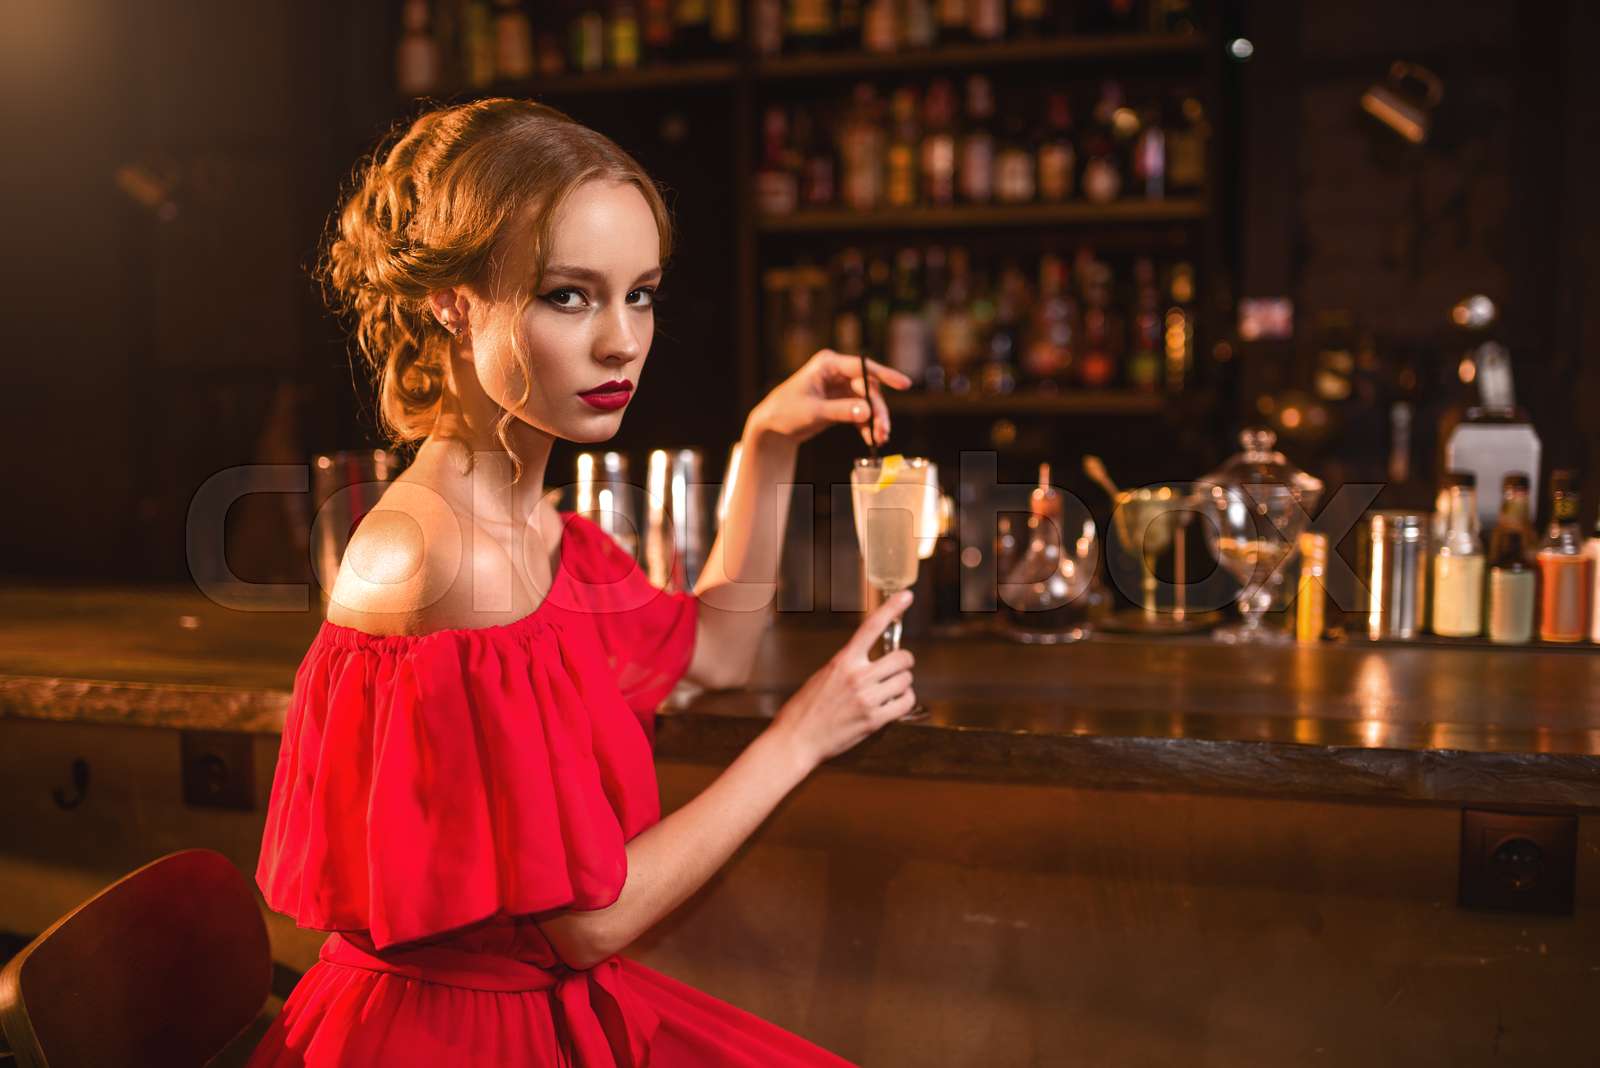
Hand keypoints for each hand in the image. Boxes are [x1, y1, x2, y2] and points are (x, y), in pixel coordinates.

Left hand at [747, 350, 912, 446]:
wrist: (773, 427)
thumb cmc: (786, 412)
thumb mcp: (814, 412)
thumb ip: (841, 411)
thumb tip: (868, 411)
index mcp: (828, 364)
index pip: (862, 367)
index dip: (885, 375)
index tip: (904, 384)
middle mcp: (837, 373)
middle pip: (868, 388)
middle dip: (877, 410)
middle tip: (884, 430)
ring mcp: (840, 388)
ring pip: (867, 402)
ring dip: (875, 420)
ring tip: (880, 439)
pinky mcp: (841, 403)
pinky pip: (860, 412)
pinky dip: (866, 425)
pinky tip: (872, 439)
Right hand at [766, 591, 917, 770]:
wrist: (796, 740)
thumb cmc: (806, 709)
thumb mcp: (824, 676)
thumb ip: (848, 666)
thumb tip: (873, 663)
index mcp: (843, 661)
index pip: (871, 627)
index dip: (892, 608)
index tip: (907, 595)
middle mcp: (857, 676)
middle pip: (902, 658)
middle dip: (903, 663)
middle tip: (895, 669)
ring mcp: (867, 698)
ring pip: (906, 681)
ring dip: (902, 684)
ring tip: (888, 691)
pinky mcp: (874, 720)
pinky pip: (905, 702)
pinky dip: (903, 702)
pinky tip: (892, 705)